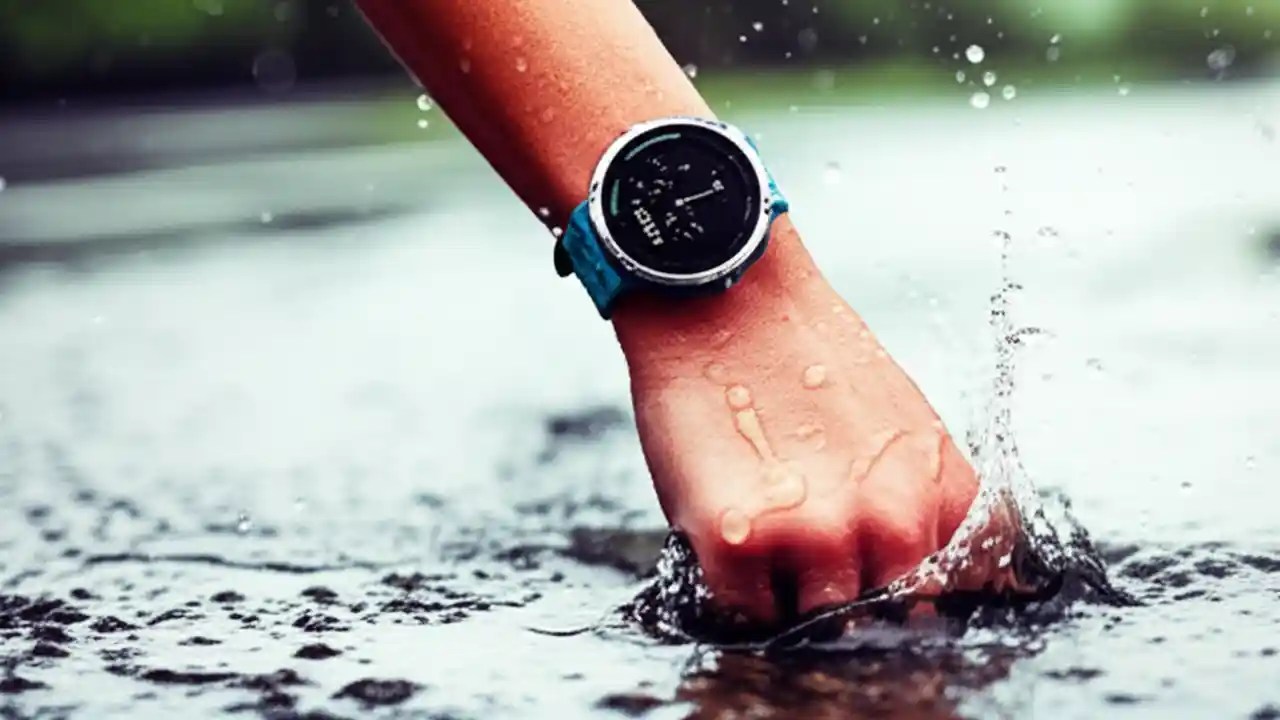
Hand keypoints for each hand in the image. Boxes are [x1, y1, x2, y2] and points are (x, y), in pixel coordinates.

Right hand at [612, 220, 984, 624]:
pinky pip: (744, 612)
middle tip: (810, 565)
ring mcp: (814, 534)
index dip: (913, 595)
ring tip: (767, 537)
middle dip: (849, 603)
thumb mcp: (901, 424)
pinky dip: (734, 589)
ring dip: (787, 595)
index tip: (881, 586)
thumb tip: (910, 569)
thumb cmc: (804, 354)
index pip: (959, 594)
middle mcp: (891, 523)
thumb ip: (918, 501)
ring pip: (813, 623)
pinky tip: (730, 532)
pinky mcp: (738, 540)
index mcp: (941, 493)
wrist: (728, 297)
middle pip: (882, 619)